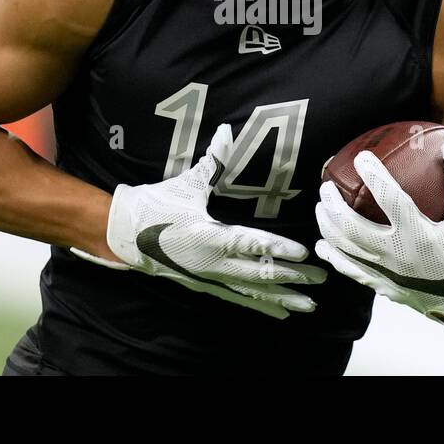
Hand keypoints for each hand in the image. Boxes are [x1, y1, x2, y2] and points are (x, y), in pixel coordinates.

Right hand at [71, 123, 326, 318]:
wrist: (124, 234)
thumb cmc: (156, 205)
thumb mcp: (187, 183)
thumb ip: (212, 161)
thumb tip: (226, 130)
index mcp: (209, 236)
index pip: (251, 244)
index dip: (278, 248)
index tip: (303, 252)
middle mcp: (212, 262)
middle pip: (259, 273)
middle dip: (292, 277)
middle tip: (320, 277)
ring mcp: (209, 277)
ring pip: (252, 292)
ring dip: (282, 298)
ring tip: (309, 305)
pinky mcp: (204, 285)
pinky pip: (238, 299)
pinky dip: (261, 305)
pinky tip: (281, 313)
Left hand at [313, 138, 443, 344]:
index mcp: (421, 236)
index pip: (391, 199)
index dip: (374, 176)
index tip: (362, 157)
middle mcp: (399, 256)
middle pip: (352, 228)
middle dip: (333, 205)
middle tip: (326, 187)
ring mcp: (387, 275)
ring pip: (345, 249)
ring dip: (327, 227)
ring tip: (321, 208)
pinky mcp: (383, 287)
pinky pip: (351, 270)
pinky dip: (334, 256)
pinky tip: (324, 244)